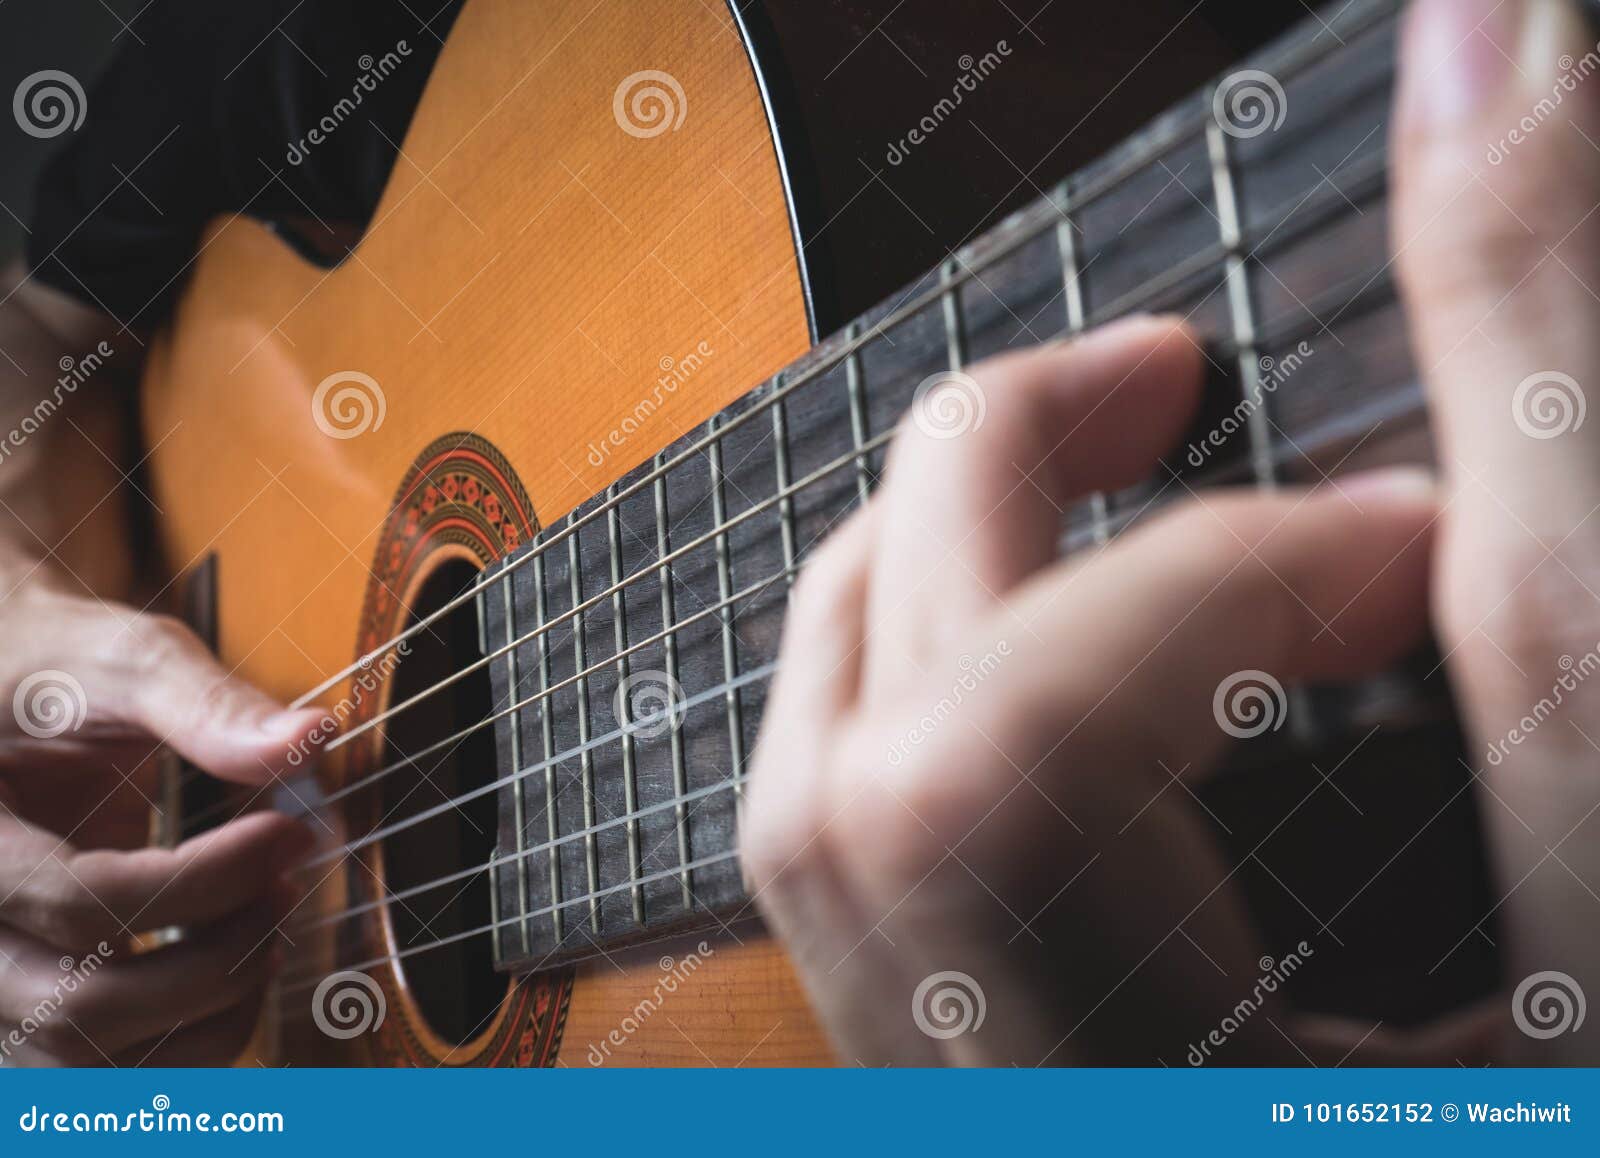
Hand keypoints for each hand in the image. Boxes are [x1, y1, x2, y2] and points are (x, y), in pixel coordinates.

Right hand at [0, 574, 321, 1065]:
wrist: (11, 686)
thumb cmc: (56, 669)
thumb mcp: (121, 659)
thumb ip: (205, 704)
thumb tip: (310, 738)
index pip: (81, 901)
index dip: (205, 881)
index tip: (288, 834)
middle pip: (74, 1007)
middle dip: (211, 963)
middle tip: (286, 889)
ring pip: (85, 1063)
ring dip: (205, 1015)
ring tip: (270, 930)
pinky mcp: (26, 999)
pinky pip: (98, 1069)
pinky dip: (184, 1040)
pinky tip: (240, 969)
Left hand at [745, 0, 1599, 1065]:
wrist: (1556, 1157)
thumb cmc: (1592, 1038)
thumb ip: (1551, 396)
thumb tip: (1491, 39)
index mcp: (1180, 1083)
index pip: (1017, 772)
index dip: (1212, 573)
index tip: (1403, 543)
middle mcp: (1034, 1099)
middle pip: (862, 775)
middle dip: (992, 490)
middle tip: (1160, 376)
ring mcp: (977, 1080)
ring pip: (817, 802)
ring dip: (930, 559)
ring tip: (1093, 465)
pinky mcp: (981, 1042)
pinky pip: (849, 838)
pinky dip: (923, 663)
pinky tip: (1053, 607)